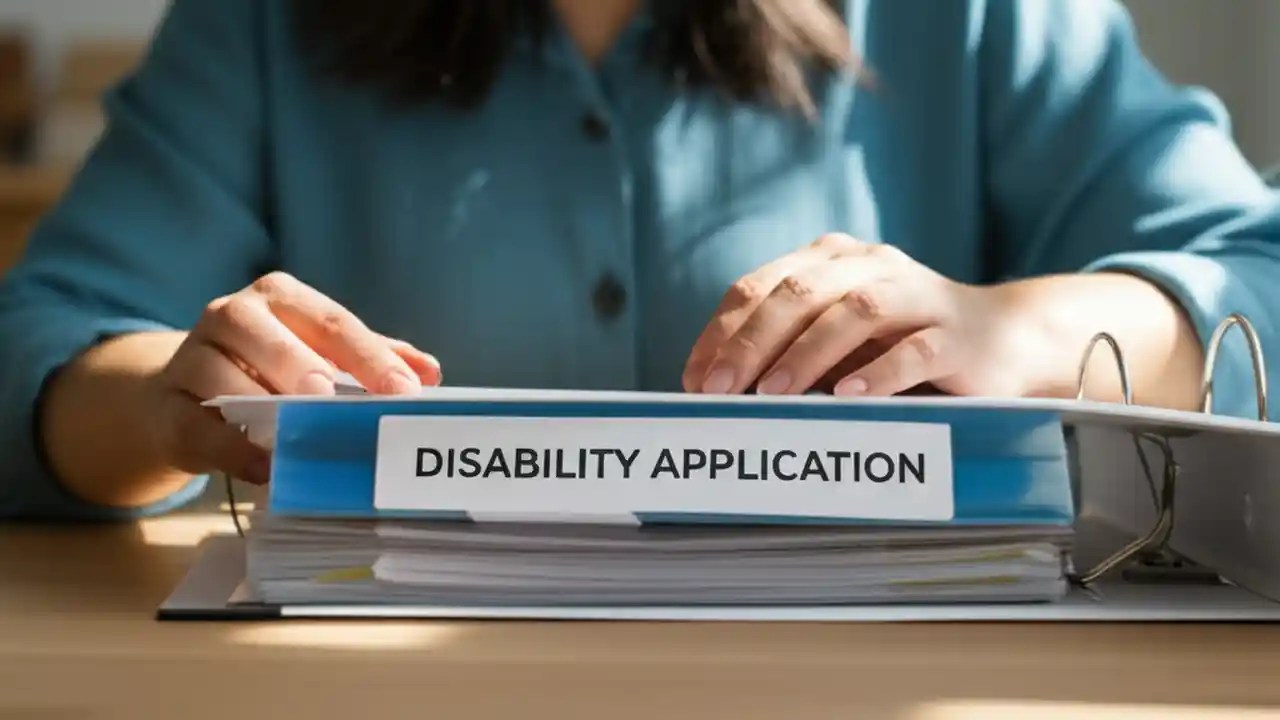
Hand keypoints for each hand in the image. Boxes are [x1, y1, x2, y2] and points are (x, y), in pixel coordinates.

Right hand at [149, 272, 440, 483]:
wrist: (181, 396)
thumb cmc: (268, 371)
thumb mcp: (322, 357)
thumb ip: (372, 360)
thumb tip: (430, 371)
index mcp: (282, 298)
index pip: (333, 322)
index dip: (370, 357)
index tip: (406, 392)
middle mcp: (232, 314)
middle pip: (267, 336)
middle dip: (302, 366)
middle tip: (332, 398)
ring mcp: (191, 356)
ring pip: (221, 373)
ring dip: (261, 406)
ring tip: (298, 433)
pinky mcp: (167, 404)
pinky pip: (197, 424)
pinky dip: (231, 447)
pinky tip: (264, 466)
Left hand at [682, 234, 1042, 397]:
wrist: (1004, 338)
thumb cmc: (900, 342)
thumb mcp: (836, 338)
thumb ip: (785, 348)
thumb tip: (712, 385)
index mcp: (830, 258)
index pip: (760, 286)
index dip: (722, 332)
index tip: (694, 379)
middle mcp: (869, 265)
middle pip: (799, 294)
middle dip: (751, 343)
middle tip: (720, 390)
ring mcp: (916, 295)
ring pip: (853, 313)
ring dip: (806, 355)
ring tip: (772, 393)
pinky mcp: (956, 334)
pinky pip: (915, 350)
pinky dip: (878, 374)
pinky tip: (848, 396)